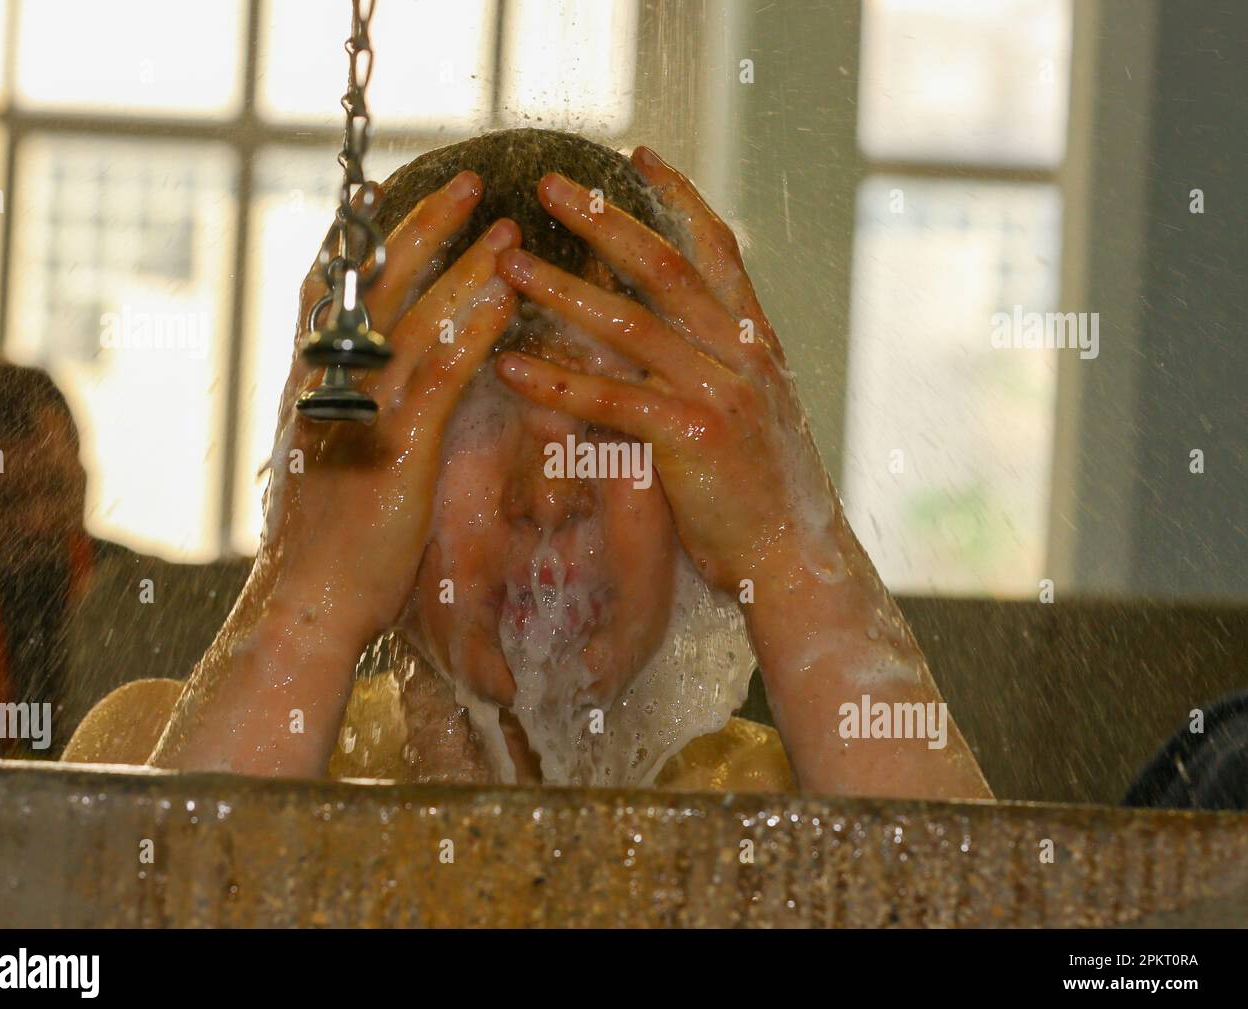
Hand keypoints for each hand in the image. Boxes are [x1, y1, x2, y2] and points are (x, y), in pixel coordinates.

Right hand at [261, 171, 520, 643]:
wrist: (307, 603)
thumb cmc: (321, 545)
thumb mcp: (320, 463)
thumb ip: (340, 415)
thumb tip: (364, 392)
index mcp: (308, 383)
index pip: (328, 287)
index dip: (359, 234)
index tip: (386, 190)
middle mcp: (326, 382)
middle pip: (374, 281)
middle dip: (422, 225)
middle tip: (468, 180)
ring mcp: (360, 410)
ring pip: (414, 315)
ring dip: (464, 265)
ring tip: (508, 229)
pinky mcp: (398, 446)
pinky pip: (443, 371)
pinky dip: (476, 326)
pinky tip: (508, 296)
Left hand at [493, 147, 828, 593]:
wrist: (794, 560)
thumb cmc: (763, 493)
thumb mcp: (748, 413)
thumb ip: (710, 366)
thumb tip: (658, 333)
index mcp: (756, 342)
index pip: (718, 248)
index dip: (679, 197)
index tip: (638, 153)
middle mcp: (743, 356)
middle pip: (666, 267)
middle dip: (605, 220)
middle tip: (549, 185)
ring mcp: (721, 394)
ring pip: (632, 325)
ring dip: (564, 292)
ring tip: (509, 266)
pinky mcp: (693, 438)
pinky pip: (613, 401)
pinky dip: (558, 381)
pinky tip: (510, 367)